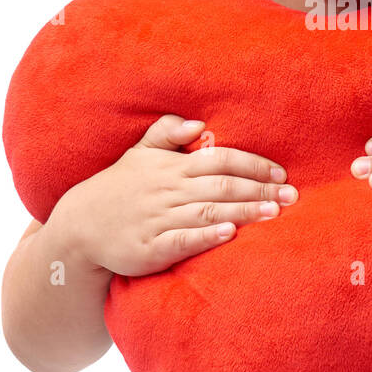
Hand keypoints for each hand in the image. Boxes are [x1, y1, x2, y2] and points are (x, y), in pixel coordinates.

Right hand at [49, 114, 295, 277]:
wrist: (79, 227)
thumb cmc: (118, 188)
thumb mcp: (138, 153)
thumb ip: (166, 134)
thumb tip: (198, 123)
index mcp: (169, 167)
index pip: (219, 160)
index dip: (252, 165)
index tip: (280, 173)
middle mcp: (167, 191)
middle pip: (221, 186)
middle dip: (259, 189)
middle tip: (291, 195)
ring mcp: (158, 220)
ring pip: (207, 212)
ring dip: (243, 212)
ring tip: (273, 213)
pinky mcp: (149, 249)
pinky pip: (182, 241)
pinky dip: (207, 237)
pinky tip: (230, 234)